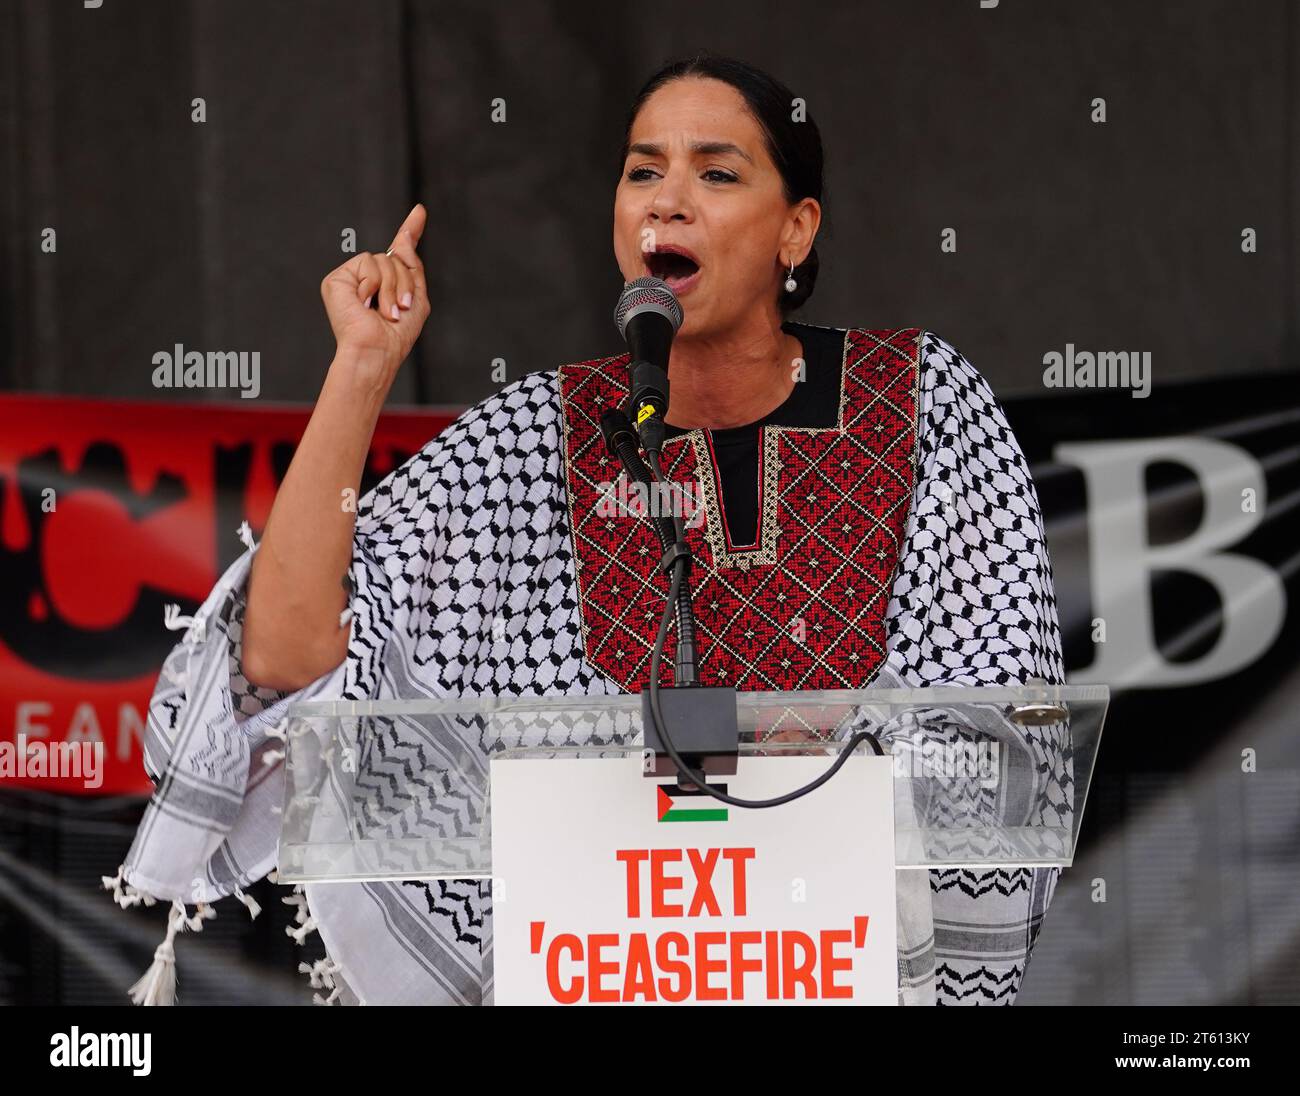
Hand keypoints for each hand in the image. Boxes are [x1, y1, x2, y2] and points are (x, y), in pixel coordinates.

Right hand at [320, 203, 430, 379]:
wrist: (378, 349)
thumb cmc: (397, 334)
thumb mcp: (416, 297)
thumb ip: (411, 265)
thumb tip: (406, 235)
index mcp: (387, 284)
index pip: (398, 253)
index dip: (410, 230)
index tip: (420, 211)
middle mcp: (367, 278)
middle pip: (395, 257)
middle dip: (404, 282)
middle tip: (399, 309)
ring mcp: (350, 278)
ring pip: (382, 260)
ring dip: (392, 288)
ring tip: (385, 311)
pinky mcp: (337, 280)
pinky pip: (367, 264)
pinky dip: (373, 285)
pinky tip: (365, 304)